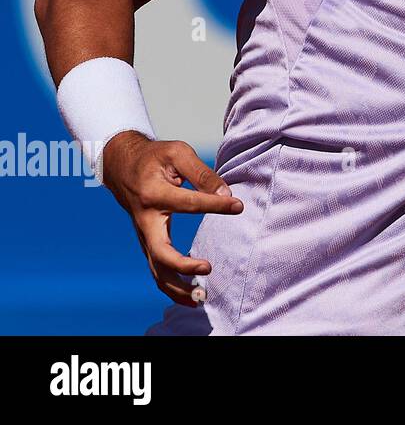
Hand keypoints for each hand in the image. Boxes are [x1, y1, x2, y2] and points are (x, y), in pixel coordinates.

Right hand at [100, 131, 243, 306]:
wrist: (121, 165)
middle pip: (160, 252)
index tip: (237, 205)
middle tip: (208, 268)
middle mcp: (145, 220)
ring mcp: (144, 235)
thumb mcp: (178, 153)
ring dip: (177, 288)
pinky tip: (192, 295)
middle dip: (183, 265)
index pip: (189, 203)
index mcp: (154, 194)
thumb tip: (227, 194)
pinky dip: (172, 287)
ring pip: (156, 270)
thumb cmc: (155, 157)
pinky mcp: (148, 242)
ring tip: (202, 297)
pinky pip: (157, 269)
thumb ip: (202, 174)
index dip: (216, 205)